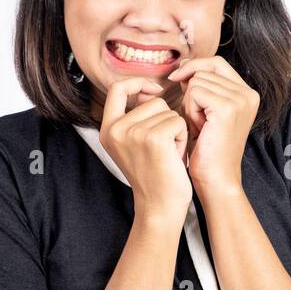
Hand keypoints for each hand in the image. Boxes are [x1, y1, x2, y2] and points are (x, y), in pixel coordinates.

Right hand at [99, 76, 191, 225]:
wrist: (160, 206)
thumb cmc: (155, 174)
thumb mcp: (136, 142)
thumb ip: (136, 116)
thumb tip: (151, 87)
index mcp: (107, 129)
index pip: (117, 88)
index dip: (138, 83)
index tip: (154, 90)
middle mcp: (116, 129)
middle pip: (153, 101)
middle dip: (166, 120)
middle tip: (162, 147)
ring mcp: (133, 133)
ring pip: (168, 111)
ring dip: (175, 130)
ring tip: (168, 153)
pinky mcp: (154, 138)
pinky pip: (178, 121)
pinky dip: (182, 137)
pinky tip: (175, 155)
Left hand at [165, 55, 259, 193]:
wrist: (216, 178)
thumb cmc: (207, 148)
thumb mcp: (206, 110)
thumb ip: (200, 85)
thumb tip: (184, 64)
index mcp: (248, 93)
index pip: (216, 62)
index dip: (195, 67)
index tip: (177, 79)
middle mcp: (249, 93)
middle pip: (205, 69)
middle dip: (192, 91)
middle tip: (197, 118)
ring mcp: (240, 99)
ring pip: (197, 80)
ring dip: (190, 103)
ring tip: (200, 126)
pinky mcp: (228, 107)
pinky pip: (194, 92)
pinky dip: (189, 109)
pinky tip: (198, 128)